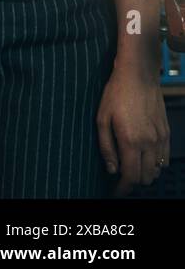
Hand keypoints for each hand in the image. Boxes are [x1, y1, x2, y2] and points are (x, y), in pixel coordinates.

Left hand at [96, 53, 170, 194]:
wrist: (138, 76)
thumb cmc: (116, 94)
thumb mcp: (101, 119)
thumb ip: (106, 147)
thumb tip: (111, 169)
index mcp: (131, 141)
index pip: (130, 176)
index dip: (123, 188)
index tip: (116, 192)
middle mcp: (149, 143)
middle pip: (145, 177)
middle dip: (132, 182)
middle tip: (120, 178)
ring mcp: (160, 138)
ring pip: (157, 170)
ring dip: (144, 173)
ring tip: (131, 168)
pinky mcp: (166, 132)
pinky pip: (164, 157)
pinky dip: (155, 164)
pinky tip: (143, 158)